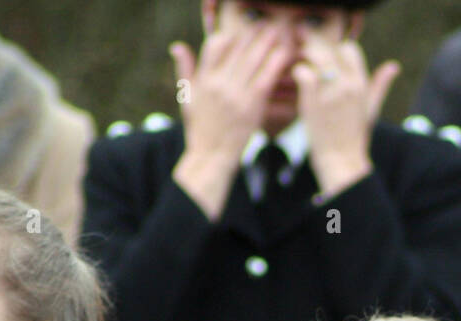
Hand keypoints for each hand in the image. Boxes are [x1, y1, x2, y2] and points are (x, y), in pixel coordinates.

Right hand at [169, 23, 291, 219]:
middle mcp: (219, 83)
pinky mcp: (252, 104)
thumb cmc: (201, 129)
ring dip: (266, 42)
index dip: (228, 35)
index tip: (239, 31)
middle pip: (237, 49)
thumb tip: (177, 46)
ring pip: (253, 60)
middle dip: (252, 34)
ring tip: (275, 32)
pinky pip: (266, 77)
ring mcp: (236, 93)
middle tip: (264, 24)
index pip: (214, 45)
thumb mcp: (187, 98)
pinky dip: (275, 63)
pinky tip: (283, 53)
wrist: (211, 156)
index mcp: (203, 80)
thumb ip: (185, 71)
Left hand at [295, 36, 398, 197]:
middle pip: (329, 47)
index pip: (349, 48)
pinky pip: (302, 72)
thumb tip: (394, 66)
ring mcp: (330, 91)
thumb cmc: (354, 137)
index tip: (326, 60)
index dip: (335, 50)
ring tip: (302, 65)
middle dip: (315, 47)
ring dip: (305, 57)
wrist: (341, 160)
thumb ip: (380, 85)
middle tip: (306, 56)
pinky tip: (297, 80)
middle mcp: (348, 83)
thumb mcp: (371, 108)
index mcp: (361, 82)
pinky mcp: (313, 100)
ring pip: (315, 55)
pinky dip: (297, 72)